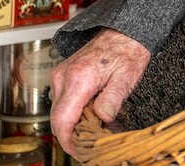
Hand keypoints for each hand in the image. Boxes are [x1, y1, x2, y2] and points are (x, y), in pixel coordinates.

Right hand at [50, 28, 150, 155]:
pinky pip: (62, 101)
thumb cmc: (127, 52)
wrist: (123, 32)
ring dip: (73, 123)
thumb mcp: (126, 77)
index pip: (62, 120)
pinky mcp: (62, 75)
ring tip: (95, 127)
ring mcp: (60, 75)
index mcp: (78, 79)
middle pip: (57, 119)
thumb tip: (103, 119)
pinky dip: (73, 111)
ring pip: (58, 111)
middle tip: (92, 143)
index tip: (79, 152)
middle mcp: (63, 77)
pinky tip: (90, 113)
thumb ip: (113, 100)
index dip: (68, 141)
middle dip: (72, 135)